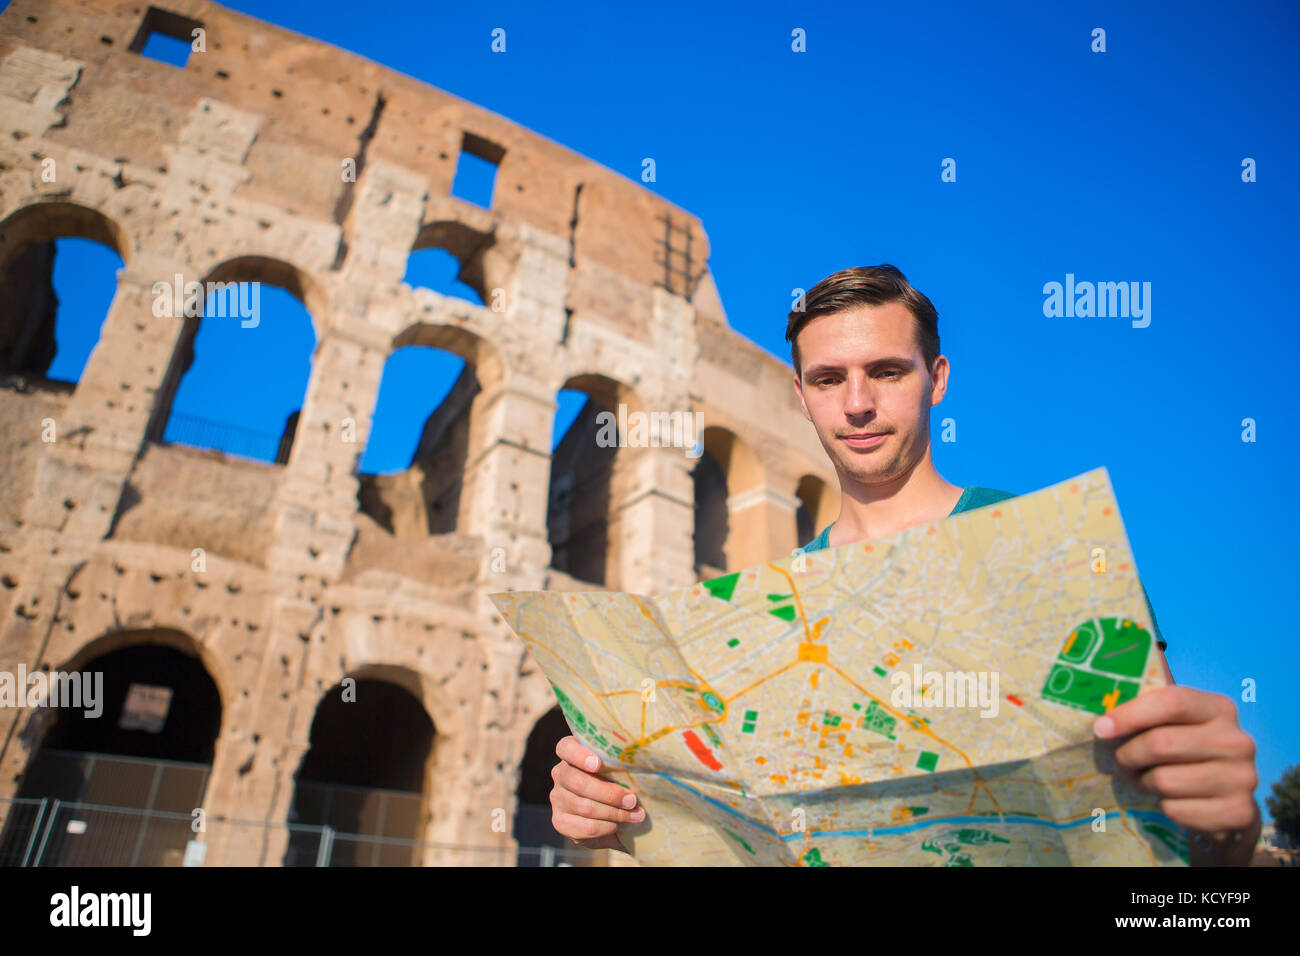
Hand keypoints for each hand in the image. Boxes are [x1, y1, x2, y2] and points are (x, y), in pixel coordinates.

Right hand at [550, 735, 643, 851]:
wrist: (607, 817)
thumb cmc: (618, 784)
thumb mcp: (619, 770)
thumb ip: (622, 765)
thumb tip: (645, 765)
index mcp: (572, 754)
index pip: (566, 747)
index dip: (579, 755)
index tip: (598, 764)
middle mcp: (560, 774)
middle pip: (578, 782)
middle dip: (609, 794)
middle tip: (632, 800)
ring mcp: (557, 798)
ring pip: (584, 807)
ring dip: (614, 813)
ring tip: (634, 815)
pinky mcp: (560, 821)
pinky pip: (585, 827)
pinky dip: (606, 827)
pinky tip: (618, 825)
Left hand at [1096, 684, 1260, 864]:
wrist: (1227, 797)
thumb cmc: (1188, 750)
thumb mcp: (1174, 724)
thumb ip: (1146, 713)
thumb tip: (1102, 724)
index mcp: (1220, 709)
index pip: (1171, 702)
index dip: (1130, 714)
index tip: (1101, 729)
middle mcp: (1237, 741)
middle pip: (1161, 743)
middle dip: (1129, 754)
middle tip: (1121, 761)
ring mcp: (1243, 778)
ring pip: (1165, 780)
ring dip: (1143, 782)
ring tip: (1145, 780)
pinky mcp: (1238, 812)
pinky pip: (1176, 809)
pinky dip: (1164, 806)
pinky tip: (1171, 800)